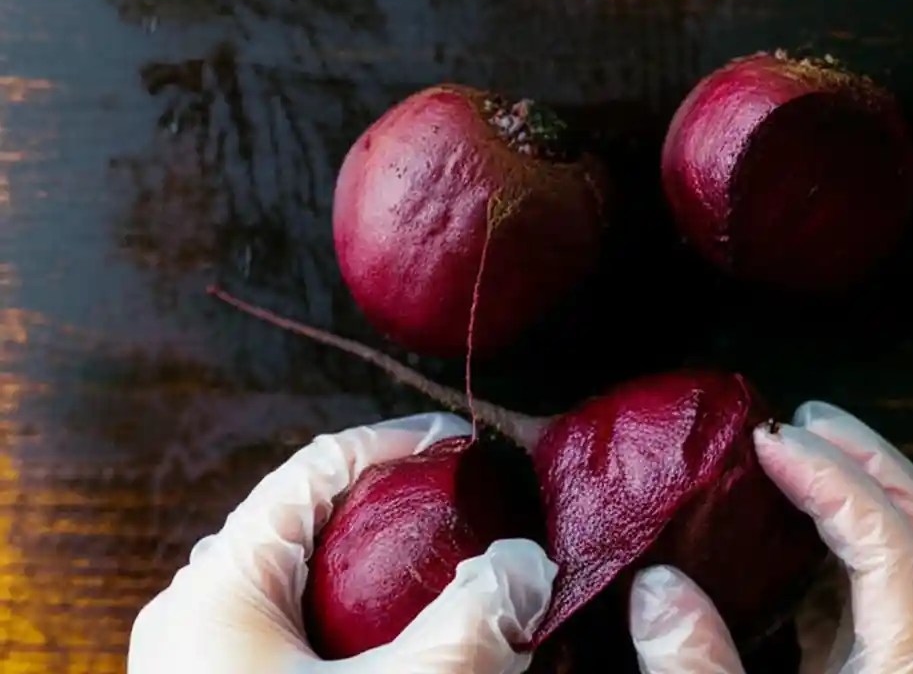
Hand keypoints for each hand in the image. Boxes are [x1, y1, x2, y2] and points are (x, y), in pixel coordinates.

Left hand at [128, 413, 557, 673]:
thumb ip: (472, 624)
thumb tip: (527, 567)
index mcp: (220, 588)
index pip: (315, 470)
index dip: (397, 443)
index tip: (466, 447)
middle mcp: (202, 614)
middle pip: (310, 525)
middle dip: (396, 513)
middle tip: (468, 518)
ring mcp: (209, 661)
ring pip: (307, 587)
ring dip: (382, 578)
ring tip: (451, 586)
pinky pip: (300, 639)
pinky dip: (361, 631)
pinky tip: (412, 653)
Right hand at [628, 401, 912, 673]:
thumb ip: (697, 672)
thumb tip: (659, 588)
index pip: (892, 552)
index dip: (836, 484)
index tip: (770, 441)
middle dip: (878, 469)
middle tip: (809, 423)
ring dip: (881, 505)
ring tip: (814, 462)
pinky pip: (896, 607)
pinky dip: (855, 559)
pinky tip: (800, 545)